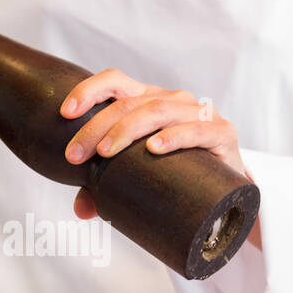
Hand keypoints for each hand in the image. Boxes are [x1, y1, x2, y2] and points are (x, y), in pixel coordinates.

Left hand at [60, 70, 254, 236]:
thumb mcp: (136, 178)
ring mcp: (197, 114)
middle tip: (76, 155)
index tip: (65, 114)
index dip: (88, 91)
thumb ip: (106, 190)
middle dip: (96, 127)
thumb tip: (81, 210)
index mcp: (146, 101)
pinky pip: (197, 129)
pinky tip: (155, 147)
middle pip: (128, 102)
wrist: (226, 191)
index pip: (114, 82)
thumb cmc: (176, 174)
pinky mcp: (222, 133)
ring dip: (127, 130)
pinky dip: (174, 137)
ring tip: (106, 153)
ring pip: (157, 110)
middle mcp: (171, 100)